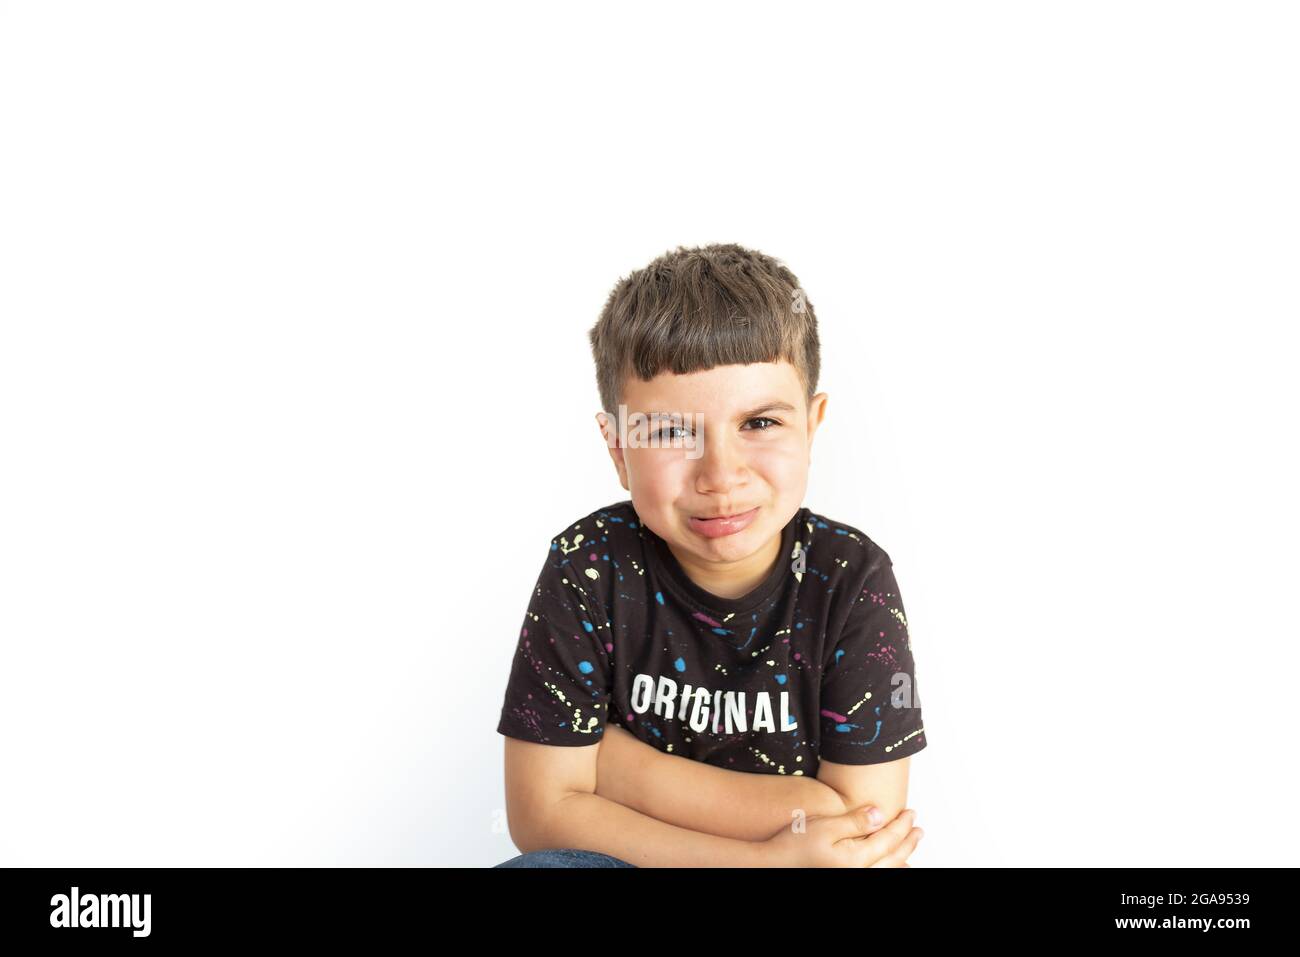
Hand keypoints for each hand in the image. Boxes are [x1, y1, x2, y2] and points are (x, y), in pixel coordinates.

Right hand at [758, 804, 922, 867]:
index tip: (911, 812)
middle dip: (908, 841)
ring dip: (903, 857)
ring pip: (887, 869)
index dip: (902, 825)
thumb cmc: (794, 845)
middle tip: (918, 829)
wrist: (774, 864)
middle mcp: (859, 872)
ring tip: (912, 849)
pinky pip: (876, 874)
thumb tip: (881, 814)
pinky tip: (893, 866)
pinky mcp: (844, 876)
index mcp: (857, 859)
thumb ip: (855, 821)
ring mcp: (852, 877)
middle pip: (893, 857)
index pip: (888, 839)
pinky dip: (889, 869)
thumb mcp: (825, 826)